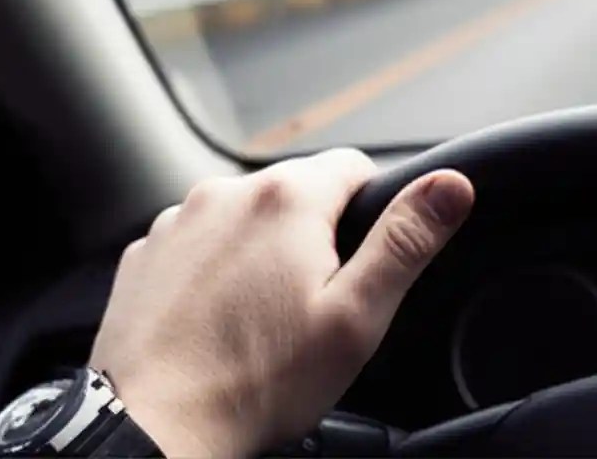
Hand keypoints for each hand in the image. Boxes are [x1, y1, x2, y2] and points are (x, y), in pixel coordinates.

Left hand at [89, 149, 473, 456]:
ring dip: (263, 249)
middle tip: (316, 304)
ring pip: (247, 216)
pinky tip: (220, 321)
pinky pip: (200, 243)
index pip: (356, 165)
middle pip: (299, 190)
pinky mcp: (145, 254)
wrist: (153, 432)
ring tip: (265, 319)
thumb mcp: (357, 317)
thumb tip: (451, 185)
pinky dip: (216, 270)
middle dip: (317, 234)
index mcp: (288, 199)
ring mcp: (178, 221)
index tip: (364, 262)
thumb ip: (406, 241)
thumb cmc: (257, 382)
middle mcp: (226, 194)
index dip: (373, 211)